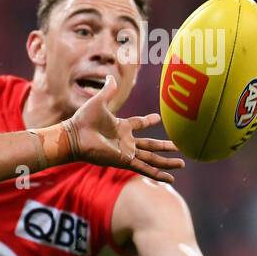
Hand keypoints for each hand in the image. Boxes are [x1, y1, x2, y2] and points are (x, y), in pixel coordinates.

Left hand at [66, 75, 184, 182]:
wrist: (75, 136)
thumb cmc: (83, 120)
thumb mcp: (99, 101)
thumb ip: (108, 90)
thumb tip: (110, 76)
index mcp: (120, 127)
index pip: (138, 123)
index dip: (148, 120)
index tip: (158, 118)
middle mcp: (125, 141)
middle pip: (150, 145)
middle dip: (164, 146)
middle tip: (178, 146)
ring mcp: (126, 152)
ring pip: (152, 158)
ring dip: (167, 162)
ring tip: (181, 163)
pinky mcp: (125, 161)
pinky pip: (145, 168)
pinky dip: (158, 174)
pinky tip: (170, 179)